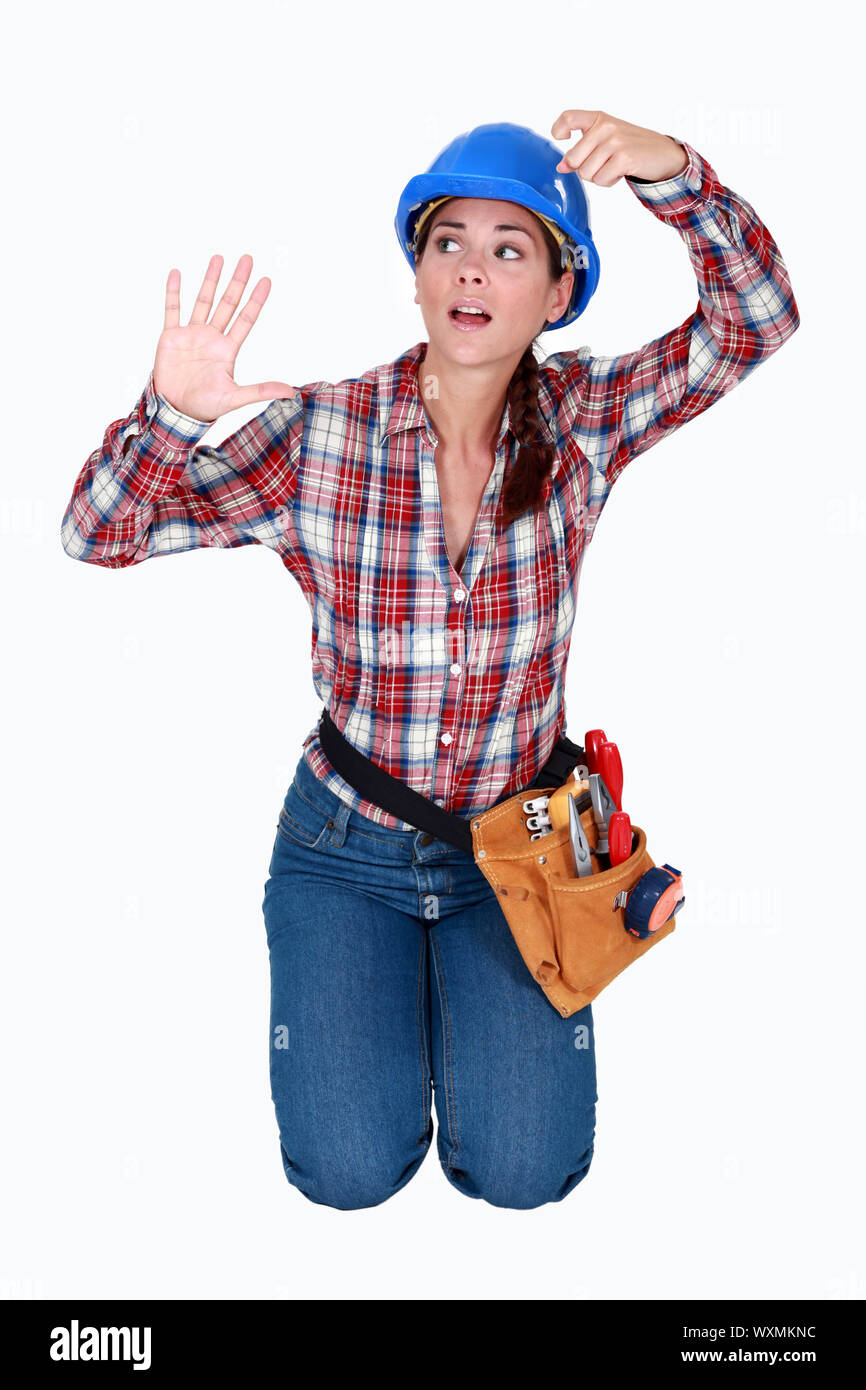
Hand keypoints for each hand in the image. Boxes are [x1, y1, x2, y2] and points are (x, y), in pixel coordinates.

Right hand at [152, 254, 296, 422]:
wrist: (176, 410)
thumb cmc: (205, 406)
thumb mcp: (234, 398)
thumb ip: (260, 390)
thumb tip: (290, 392)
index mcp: (227, 349)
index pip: (245, 318)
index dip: (256, 300)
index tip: (266, 280)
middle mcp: (212, 337)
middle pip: (227, 303)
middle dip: (237, 281)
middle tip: (247, 259)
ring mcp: (191, 335)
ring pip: (203, 301)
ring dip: (211, 280)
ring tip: (219, 258)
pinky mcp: (170, 337)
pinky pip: (172, 310)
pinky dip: (173, 292)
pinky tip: (177, 274)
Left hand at [550, 109, 686, 186]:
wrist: (663, 153)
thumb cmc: (631, 147)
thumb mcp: (604, 142)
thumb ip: (582, 151)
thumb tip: (561, 166)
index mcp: (598, 118)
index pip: (568, 117)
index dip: (559, 130)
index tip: (563, 138)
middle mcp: (605, 126)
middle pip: (573, 159)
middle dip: (584, 169)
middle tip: (601, 164)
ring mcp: (615, 141)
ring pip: (586, 173)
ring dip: (598, 176)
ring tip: (613, 166)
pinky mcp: (624, 157)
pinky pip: (601, 180)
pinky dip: (609, 181)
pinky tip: (620, 171)